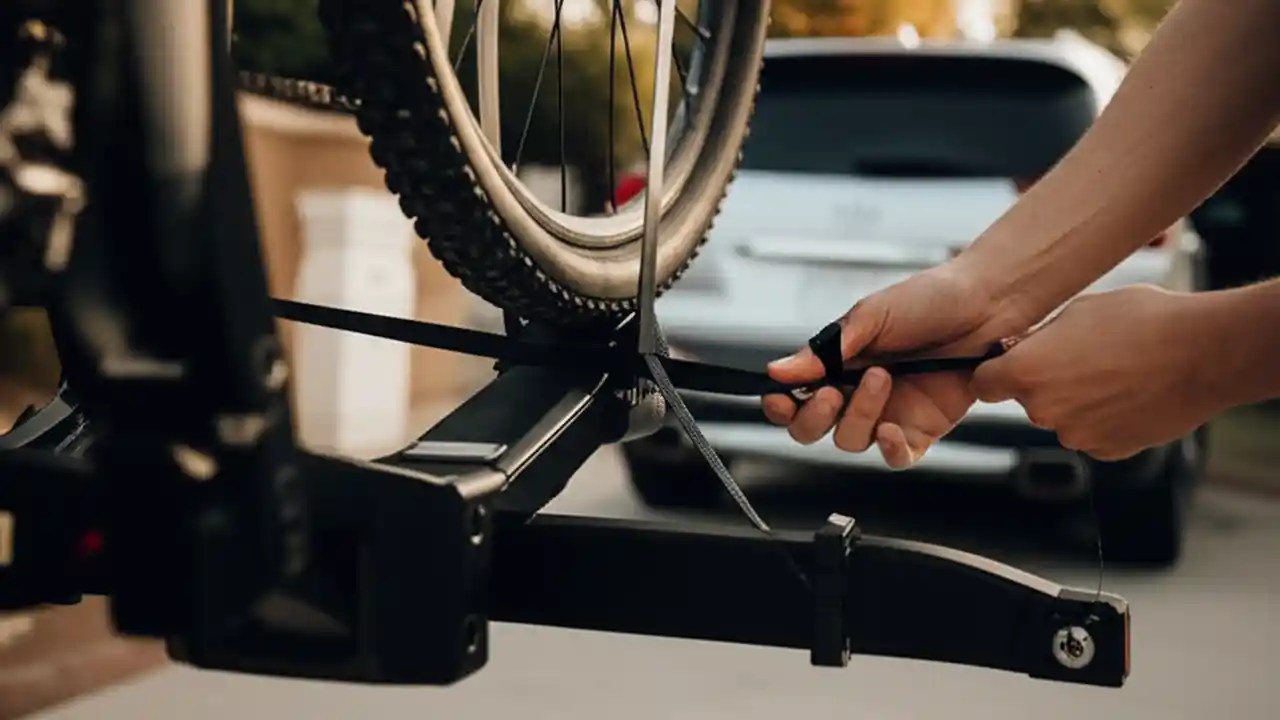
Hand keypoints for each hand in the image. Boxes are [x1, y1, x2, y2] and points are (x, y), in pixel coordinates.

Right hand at [762, 261, 1029, 468]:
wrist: (985, 303)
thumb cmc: (929, 300)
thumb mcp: (870, 316)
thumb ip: (825, 350)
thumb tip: (779, 370)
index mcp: (838, 364)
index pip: (795, 398)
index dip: (781, 406)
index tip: (778, 398)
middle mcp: (857, 393)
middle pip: (814, 430)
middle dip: (814, 417)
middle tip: (832, 393)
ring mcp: (889, 413)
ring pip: (851, 441)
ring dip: (859, 416)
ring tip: (883, 377)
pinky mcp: (922, 428)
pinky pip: (897, 456)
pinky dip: (889, 449)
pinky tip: (891, 430)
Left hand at [971, 284, 1216, 460]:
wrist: (1204, 353)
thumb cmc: (1142, 320)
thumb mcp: (1078, 311)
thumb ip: (1041, 337)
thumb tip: (1025, 346)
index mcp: (1025, 371)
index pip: (983, 383)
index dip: (995, 373)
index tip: (1008, 364)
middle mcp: (1042, 410)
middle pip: (1026, 400)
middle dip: (1043, 383)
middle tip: (1081, 359)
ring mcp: (1075, 436)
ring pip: (1061, 418)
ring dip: (1076, 402)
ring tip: (1115, 373)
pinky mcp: (1107, 451)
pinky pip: (1092, 434)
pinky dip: (1104, 420)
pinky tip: (1130, 395)